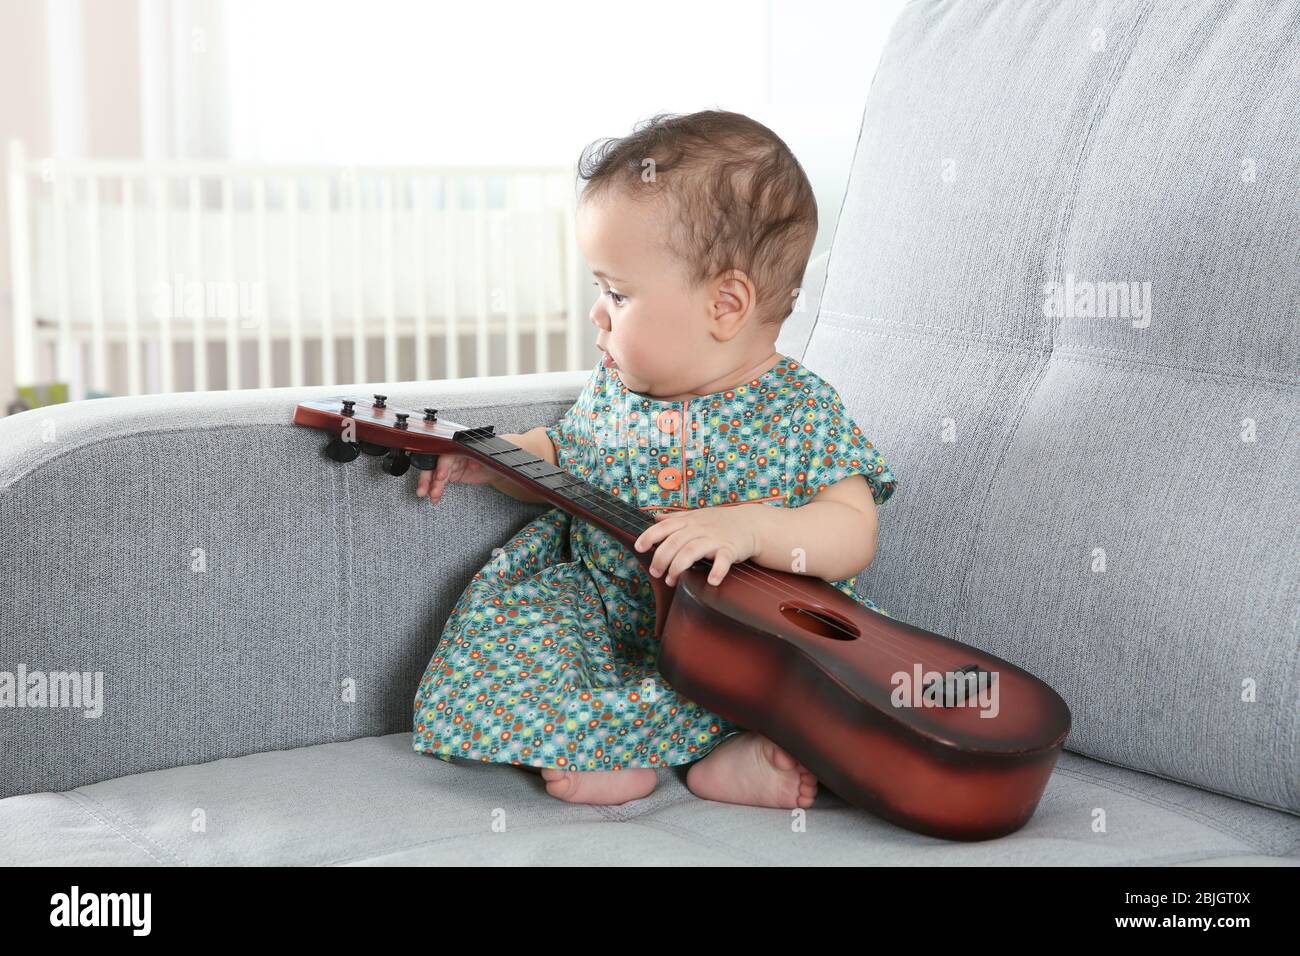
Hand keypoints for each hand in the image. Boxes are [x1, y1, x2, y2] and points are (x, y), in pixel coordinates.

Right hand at [416, 452, 495, 505]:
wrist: (499, 467)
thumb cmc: (494, 457)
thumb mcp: (489, 457)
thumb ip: (480, 458)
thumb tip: (473, 463)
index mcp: (461, 445)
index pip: (447, 454)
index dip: (442, 465)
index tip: (440, 476)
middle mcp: (453, 454)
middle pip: (436, 464)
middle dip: (429, 477)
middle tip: (426, 489)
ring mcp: (451, 464)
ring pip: (436, 474)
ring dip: (432, 486)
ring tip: (433, 496)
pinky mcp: (451, 474)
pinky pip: (440, 482)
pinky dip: (437, 490)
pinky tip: (435, 497)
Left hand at [632, 505, 759, 586]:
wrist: (751, 523)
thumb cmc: (720, 522)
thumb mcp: (697, 515)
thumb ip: (676, 518)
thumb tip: (655, 518)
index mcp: (690, 521)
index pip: (665, 527)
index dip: (650, 536)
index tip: (639, 547)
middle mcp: (700, 528)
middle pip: (675, 542)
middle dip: (661, 559)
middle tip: (656, 573)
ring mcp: (715, 539)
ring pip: (692, 551)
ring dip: (679, 568)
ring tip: (671, 581)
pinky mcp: (730, 549)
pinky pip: (723, 560)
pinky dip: (717, 571)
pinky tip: (712, 581)